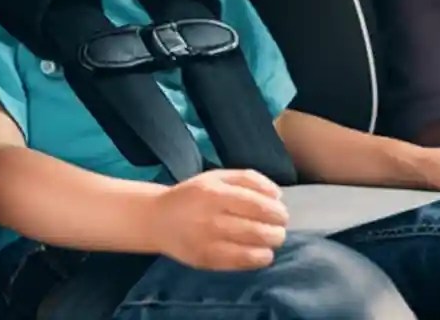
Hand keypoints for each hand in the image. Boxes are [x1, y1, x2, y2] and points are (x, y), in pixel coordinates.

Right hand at [151, 169, 288, 270]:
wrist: (157, 219)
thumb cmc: (193, 195)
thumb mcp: (217, 176)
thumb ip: (249, 179)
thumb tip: (277, 195)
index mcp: (214, 193)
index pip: (256, 204)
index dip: (275, 211)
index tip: (282, 214)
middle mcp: (210, 219)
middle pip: (255, 229)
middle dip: (276, 231)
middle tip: (280, 229)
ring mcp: (207, 242)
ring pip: (249, 248)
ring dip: (269, 246)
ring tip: (272, 241)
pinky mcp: (205, 260)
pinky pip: (238, 263)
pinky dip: (256, 260)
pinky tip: (262, 255)